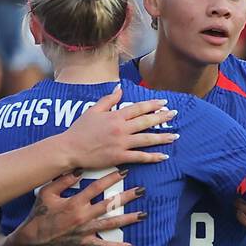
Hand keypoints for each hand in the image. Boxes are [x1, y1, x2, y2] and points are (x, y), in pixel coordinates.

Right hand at [20, 170, 145, 245]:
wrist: (33, 238)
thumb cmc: (39, 214)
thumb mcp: (47, 193)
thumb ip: (63, 181)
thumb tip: (79, 169)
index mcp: (75, 203)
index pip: (97, 188)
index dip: (111, 178)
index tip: (124, 172)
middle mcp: (83, 216)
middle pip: (109, 205)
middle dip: (127, 197)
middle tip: (142, 191)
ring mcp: (85, 231)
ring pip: (111, 224)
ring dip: (128, 219)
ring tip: (143, 214)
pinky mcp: (84, 243)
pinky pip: (103, 245)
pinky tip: (130, 245)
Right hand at [63, 86, 177, 170]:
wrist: (70, 149)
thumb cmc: (79, 130)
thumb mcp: (93, 110)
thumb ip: (108, 100)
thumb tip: (120, 89)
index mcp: (115, 116)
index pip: (138, 108)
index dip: (152, 104)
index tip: (164, 102)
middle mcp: (121, 128)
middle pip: (146, 121)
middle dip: (162, 117)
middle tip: (175, 114)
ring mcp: (121, 143)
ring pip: (146, 139)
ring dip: (162, 137)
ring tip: (175, 136)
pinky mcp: (119, 157)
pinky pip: (139, 157)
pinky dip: (152, 157)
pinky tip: (163, 156)